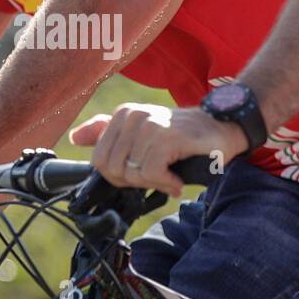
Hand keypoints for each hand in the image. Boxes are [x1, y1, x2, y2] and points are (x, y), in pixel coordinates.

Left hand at [72, 103, 247, 193]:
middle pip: (114, 169)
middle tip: (159, 176)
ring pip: (133, 174)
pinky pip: (152, 173)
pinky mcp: (167, 137)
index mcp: (123, 114)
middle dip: (136, 181)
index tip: (142, 173)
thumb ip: (107, 133)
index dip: (119, 176)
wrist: (223, 128)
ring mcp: (150, 125)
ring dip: (155, 183)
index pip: (99, 160)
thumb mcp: (142, 132)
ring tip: (171, 175)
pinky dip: (166, 183)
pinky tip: (178, 180)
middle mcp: (133, 116)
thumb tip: (75, 137)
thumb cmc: (183, 136)